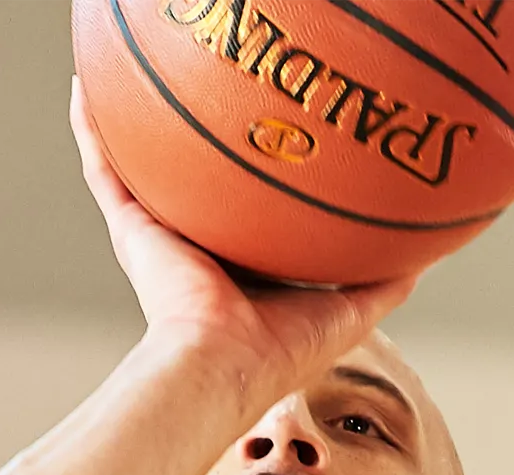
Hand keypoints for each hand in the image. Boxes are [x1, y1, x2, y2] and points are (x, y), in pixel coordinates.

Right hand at [71, 82, 420, 407]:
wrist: (221, 366)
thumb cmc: (282, 352)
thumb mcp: (351, 311)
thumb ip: (385, 280)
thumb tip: (428, 250)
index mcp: (245, 262)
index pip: (251, 206)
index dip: (262, 171)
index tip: (279, 130)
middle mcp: (200, 243)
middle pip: (199, 177)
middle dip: (201, 137)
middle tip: (213, 83)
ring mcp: (162, 233)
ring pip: (145, 163)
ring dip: (136, 122)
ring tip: (133, 69)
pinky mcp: (132, 230)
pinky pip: (105, 168)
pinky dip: (91, 130)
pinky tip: (86, 85)